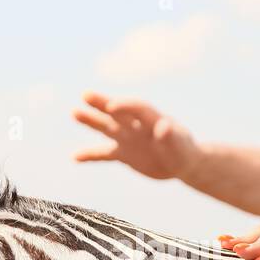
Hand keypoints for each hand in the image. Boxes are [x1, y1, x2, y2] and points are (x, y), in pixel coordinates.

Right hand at [71, 91, 201, 180]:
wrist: (184, 164)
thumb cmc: (185, 152)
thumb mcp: (180, 145)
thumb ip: (171, 136)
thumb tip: (164, 126)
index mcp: (153, 119)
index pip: (138, 108)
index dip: (125, 105)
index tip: (111, 106)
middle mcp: (137, 126)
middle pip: (118, 112)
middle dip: (102, 104)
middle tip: (86, 95)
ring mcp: (129, 138)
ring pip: (107, 127)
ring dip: (91, 121)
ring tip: (75, 112)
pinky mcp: (124, 153)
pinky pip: (104, 154)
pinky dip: (90, 155)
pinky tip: (74, 157)